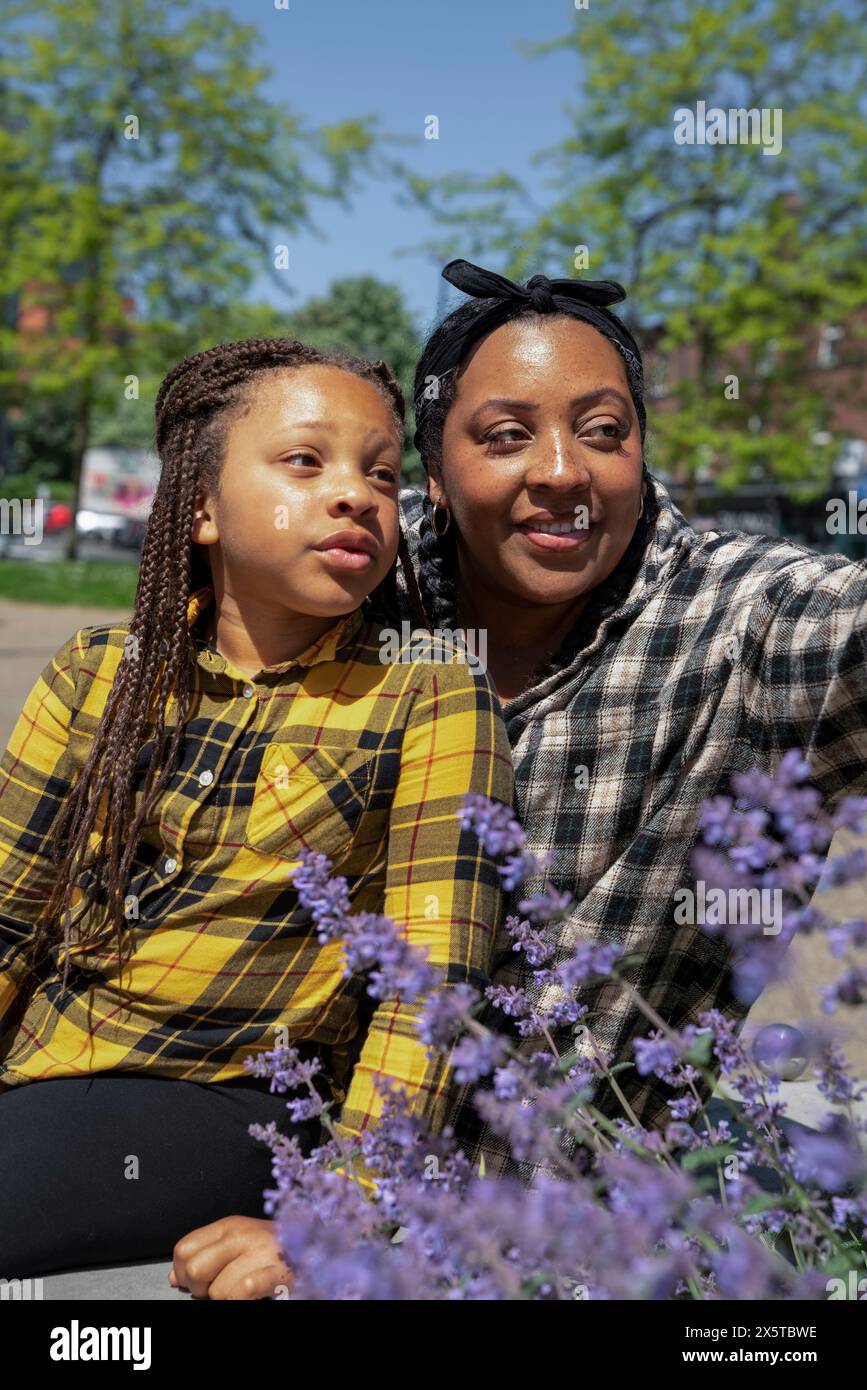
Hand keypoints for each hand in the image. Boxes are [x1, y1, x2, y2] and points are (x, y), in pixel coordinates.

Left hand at [169, 1216, 292, 1299]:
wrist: (318, 1248)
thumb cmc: (275, 1251)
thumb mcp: (237, 1244)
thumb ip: (206, 1255)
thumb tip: (176, 1275)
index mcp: (230, 1225)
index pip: (183, 1250)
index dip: (184, 1273)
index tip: (198, 1282)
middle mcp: (244, 1234)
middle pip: (195, 1270)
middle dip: (203, 1290)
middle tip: (219, 1290)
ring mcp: (262, 1252)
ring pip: (218, 1291)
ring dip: (227, 1299)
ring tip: (244, 1291)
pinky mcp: (279, 1272)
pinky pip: (243, 1290)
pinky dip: (241, 1299)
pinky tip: (251, 1295)